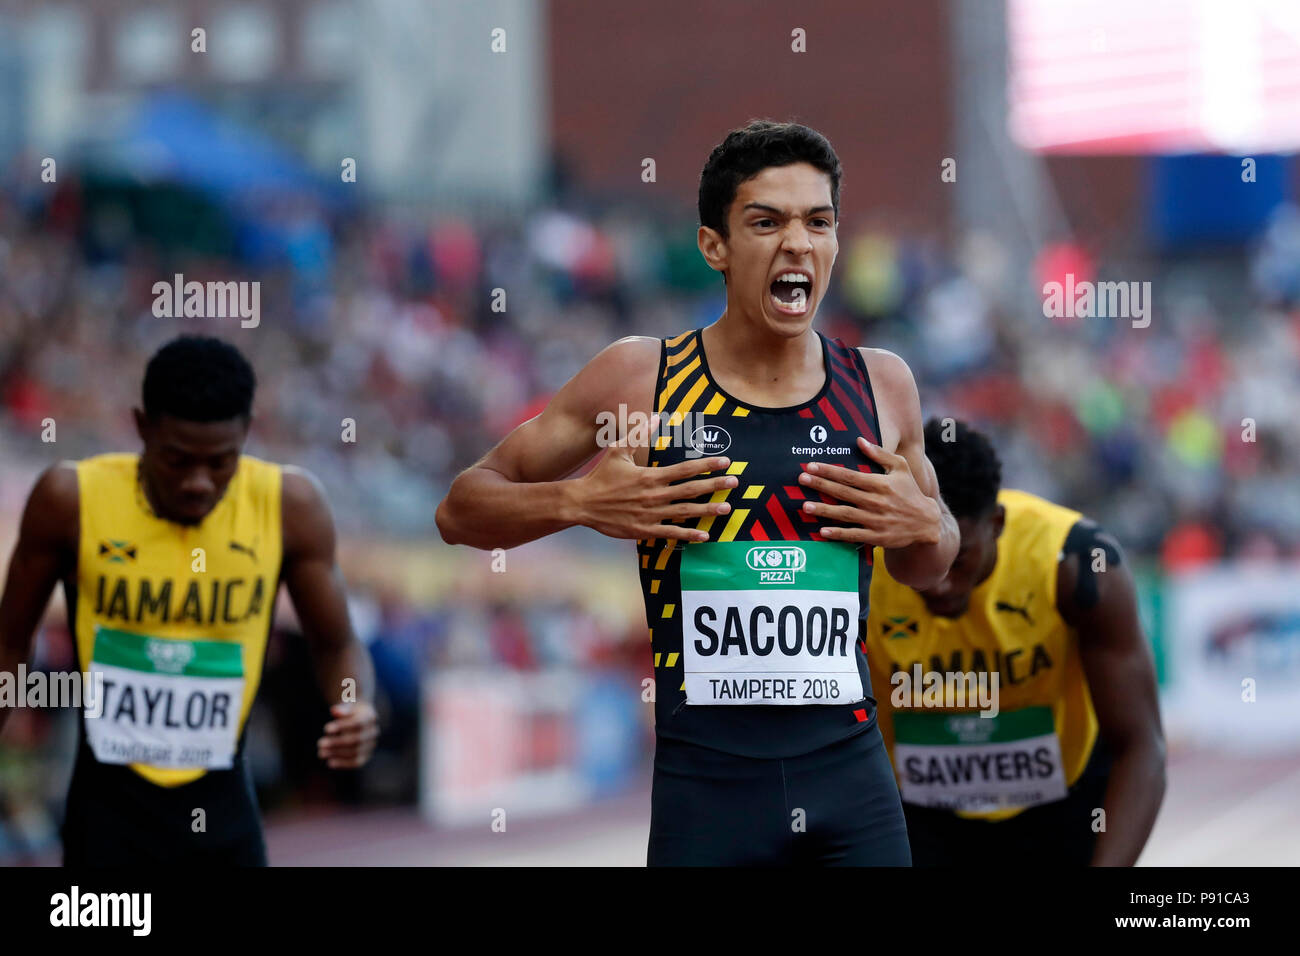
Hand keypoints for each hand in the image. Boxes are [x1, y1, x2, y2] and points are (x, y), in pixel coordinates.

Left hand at [317, 701, 378, 769]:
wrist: (360, 719)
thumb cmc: (350, 712)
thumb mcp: (347, 706)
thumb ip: (342, 709)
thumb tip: (334, 711)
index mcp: (370, 717)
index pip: (357, 723)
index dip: (342, 727)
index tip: (326, 729)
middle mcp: (373, 732)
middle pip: (356, 740)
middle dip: (337, 743)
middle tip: (320, 744)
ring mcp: (371, 745)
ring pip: (355, 752)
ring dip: (337, 754)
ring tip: (321, 753)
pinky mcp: (366, 756)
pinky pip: (356, 762)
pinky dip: (343, 763)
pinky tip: (330, 762)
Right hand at [572, 415, 737, 541]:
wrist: (583, 504)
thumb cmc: (601, 476)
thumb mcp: (618, 451)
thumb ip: (639, 434)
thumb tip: (656, 417)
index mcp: (650, 476)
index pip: (685, 469)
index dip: (707, 465)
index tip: (725, 461)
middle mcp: (654, 496)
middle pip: (691, 490)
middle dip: (715, 485)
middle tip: (734, 482)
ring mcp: (651, 514)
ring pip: (686, 512)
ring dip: (708, 510)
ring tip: (726, 508)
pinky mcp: (645, 530)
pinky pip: (671, 532)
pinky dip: (689, 535)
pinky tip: (705, 535)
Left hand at [796, 437, 940, 548]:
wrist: (927, 522)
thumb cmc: (910, 491)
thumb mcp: (900, 468)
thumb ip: (880, 454)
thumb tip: (859, 440)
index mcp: (880, 484)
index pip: (850, 476)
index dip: (829, 470)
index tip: (811, 466)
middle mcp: (876, 502)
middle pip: (843, 493)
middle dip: (821, 485)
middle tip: (801, 480)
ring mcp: (875, 520)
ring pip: (845, 514)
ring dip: (824, 510)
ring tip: (805, 506)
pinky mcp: (876, 536)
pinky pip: (853, 535)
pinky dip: (838, 534)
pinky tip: (822, 531)